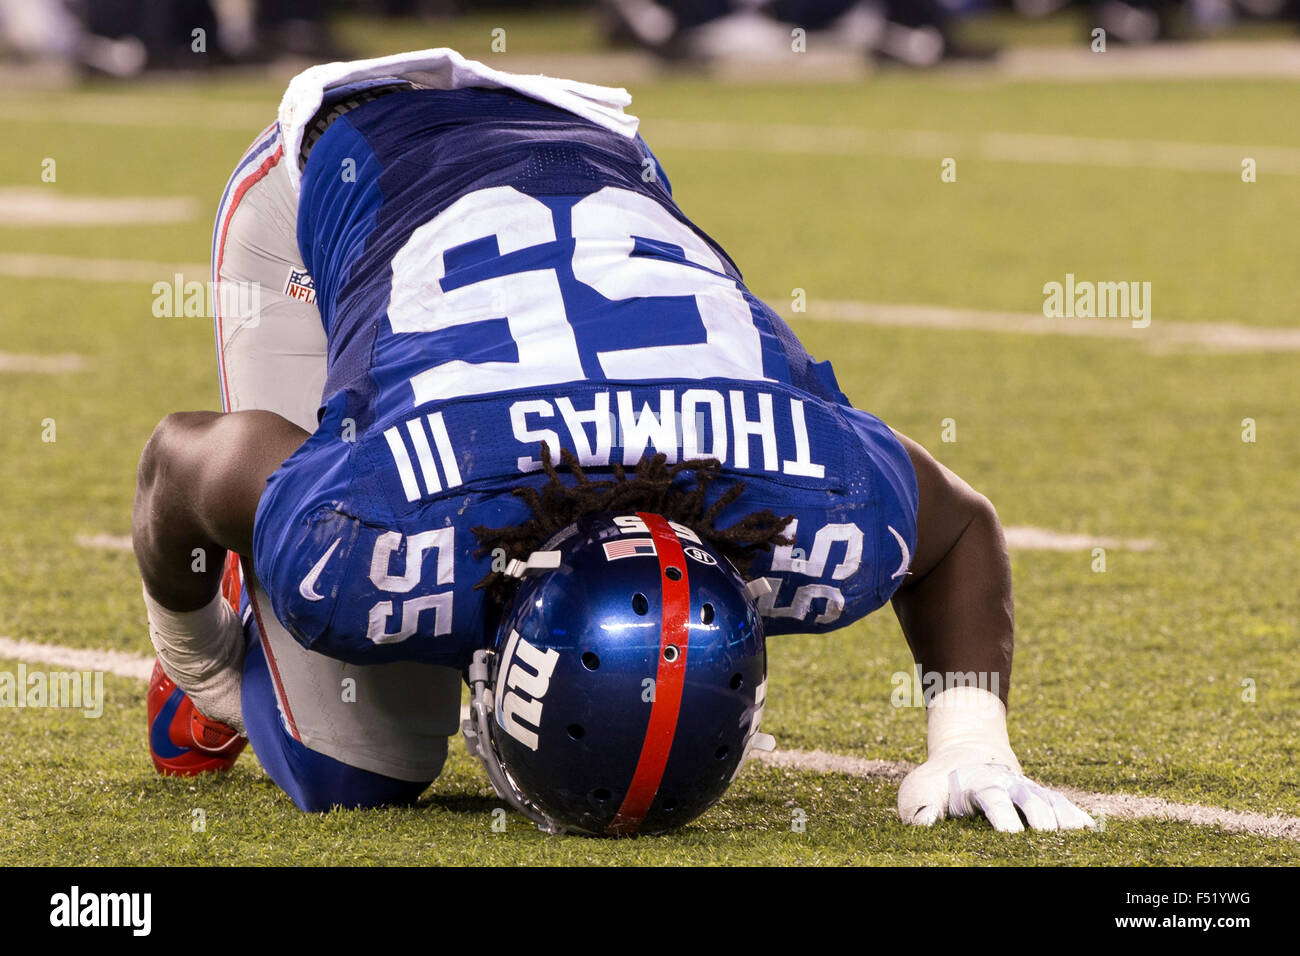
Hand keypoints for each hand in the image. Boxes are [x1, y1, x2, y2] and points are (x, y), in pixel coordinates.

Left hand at [898, 745, 1094, 831]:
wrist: (967, 758)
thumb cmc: (940, 782)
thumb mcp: (921, 788)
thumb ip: (921, 805)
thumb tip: (924, 823)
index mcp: (982, 783)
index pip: (995, 800)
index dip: (1004, 817)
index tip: (1011, 834)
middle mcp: (1012, 785)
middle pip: (1034, 802)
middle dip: (1042, 821)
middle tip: (1049, 840)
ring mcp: (1031, 792)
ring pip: (1055, 804)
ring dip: (1067, 820)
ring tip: (1080, 839)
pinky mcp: (1044, 799)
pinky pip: (1066, 807)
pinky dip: (1079, 817)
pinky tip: (1092, 832)